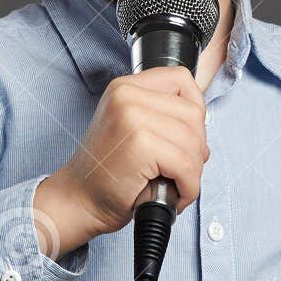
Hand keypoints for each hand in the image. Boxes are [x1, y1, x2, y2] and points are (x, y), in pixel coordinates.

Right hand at [33, 66, 208, 257]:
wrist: (78, 200)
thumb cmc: (107, 172)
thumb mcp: (131, 129)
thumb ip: (162, 117)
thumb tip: (202, 130)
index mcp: (125, 87)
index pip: (181, 79)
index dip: (195, 110)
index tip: (186, 136)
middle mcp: (127, 95)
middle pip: (194, 113)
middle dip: (196, 147)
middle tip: (180, 169)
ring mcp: (132, 117)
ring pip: (193, 141)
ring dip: (193, 171)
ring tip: (175, 184)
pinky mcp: (140, 145)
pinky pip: (187, 165)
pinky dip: (189, 186)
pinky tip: (175, 194)